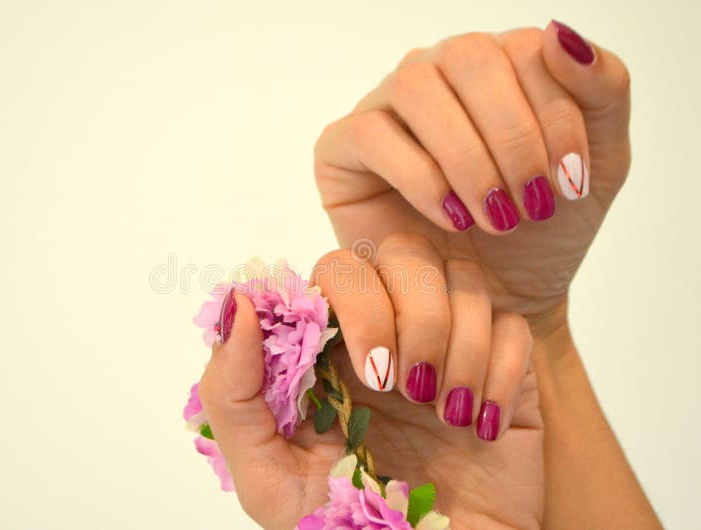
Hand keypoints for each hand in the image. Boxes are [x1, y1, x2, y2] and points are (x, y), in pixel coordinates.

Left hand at [198, 235, 541, 528]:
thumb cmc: (344, 527)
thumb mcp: (267, 476)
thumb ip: (233, 392)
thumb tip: (239, 303)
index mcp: (332, 347)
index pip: (340, 270)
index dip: (354, 301)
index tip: (364, 369)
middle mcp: (391, 333)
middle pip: (404, 254)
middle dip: (410, 317)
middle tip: (402, 388)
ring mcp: (448, 347)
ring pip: (462, 279)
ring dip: (456, 345)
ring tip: (444, 414)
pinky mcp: (504, 371)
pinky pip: (513, 327)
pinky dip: (499, 373)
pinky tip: (479, 427)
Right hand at [313, 22, 630, 330]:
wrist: (495, 300)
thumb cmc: (540, 232)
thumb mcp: (596, 163)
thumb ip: (603, 90)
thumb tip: (561, 32)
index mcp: (497, 66)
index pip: (524, 48)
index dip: (555, 114)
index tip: (572, 183)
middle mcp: (437, 74)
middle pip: (469, 58)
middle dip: (512, 137)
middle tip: (534, 205)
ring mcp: (385, 105)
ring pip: (417, 87)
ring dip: (467, 158)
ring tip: (496, 218)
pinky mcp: (341, 147)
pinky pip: (371, 134)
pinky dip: (420, 177)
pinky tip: (452, 218)